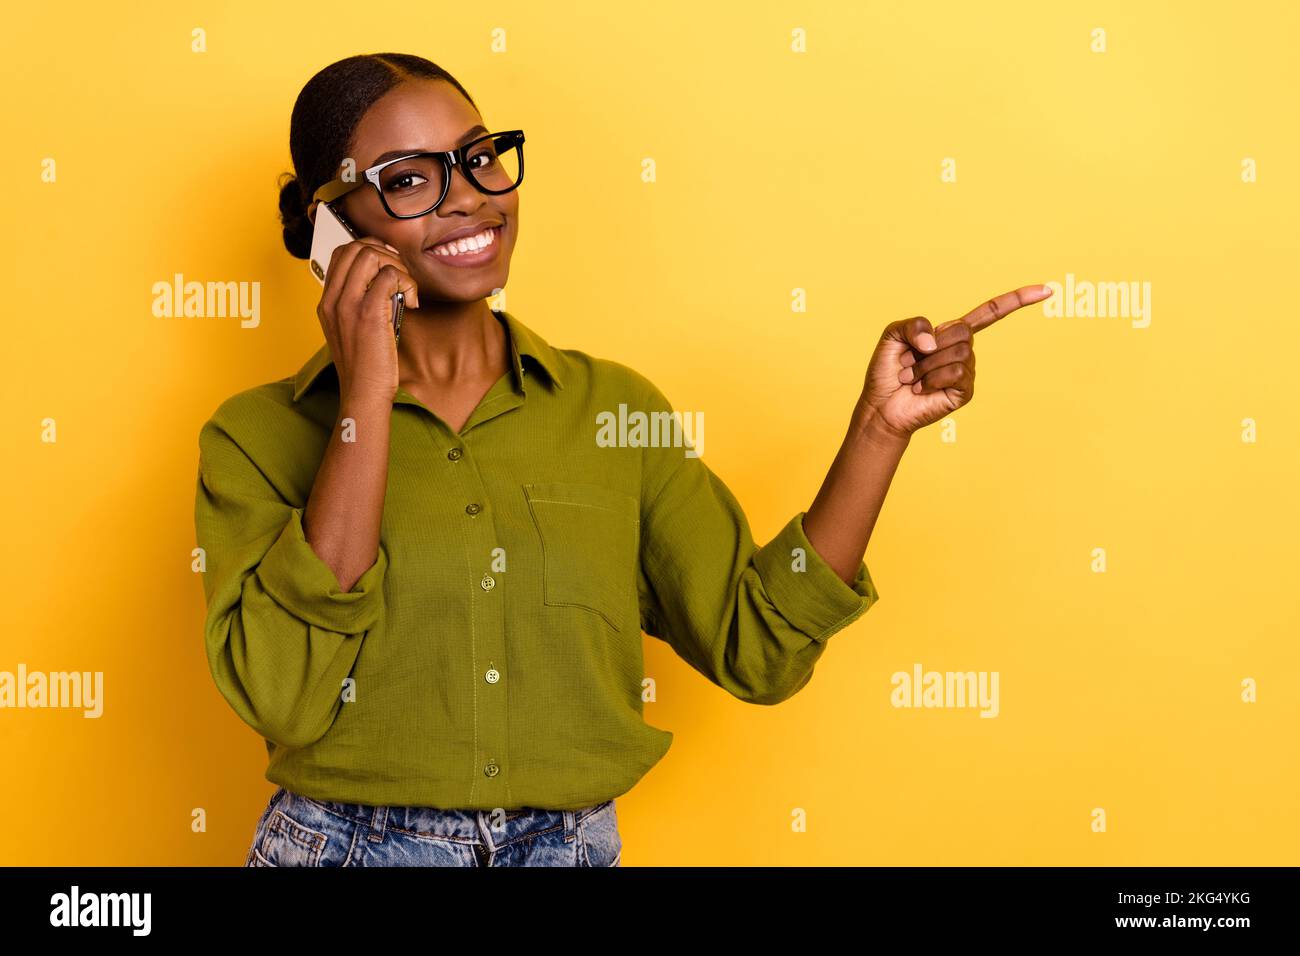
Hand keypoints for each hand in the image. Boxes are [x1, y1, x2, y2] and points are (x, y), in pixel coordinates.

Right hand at [316, 238, 420, 402]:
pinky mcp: (368, 313)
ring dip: (396, 267)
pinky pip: (389, 275)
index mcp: (327, 302)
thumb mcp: (352, 331)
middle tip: (401, 276)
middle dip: (385, 253)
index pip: (342, 253)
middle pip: (355, 247)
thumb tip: (384, 282)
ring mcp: (347, 305)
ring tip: (406, 290)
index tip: (389, 267)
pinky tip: (411, 303)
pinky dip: (407, 283)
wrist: (363, 395)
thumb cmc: (364, 368)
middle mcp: (332, 299)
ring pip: (371, 255)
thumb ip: (359, 305)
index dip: (370, 250)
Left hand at [855, 284, 1052, 440]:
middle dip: (930, 346)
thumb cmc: (887, 372)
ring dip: (926, 366)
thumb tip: (936, 342)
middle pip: (963, 331)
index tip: (1046, 291)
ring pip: (959, 353)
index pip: (989, 313)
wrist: (882, 406)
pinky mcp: (966, 391)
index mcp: (951, 333)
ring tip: (914, 378)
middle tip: (911, 363)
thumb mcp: (893, 335)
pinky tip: (923, 390)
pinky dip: (933, 379)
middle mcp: (964, 350)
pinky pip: (958, 372)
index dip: (1016, 301)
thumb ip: (913, 324)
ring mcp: (967, 372)